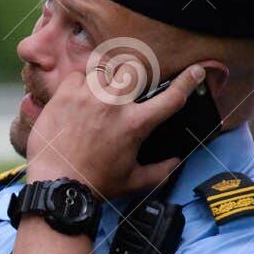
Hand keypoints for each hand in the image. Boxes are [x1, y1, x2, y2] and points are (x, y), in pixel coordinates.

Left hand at [25, 63, 206, 197]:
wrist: (57, 184)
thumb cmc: (95, 184)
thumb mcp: (134, 181)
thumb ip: (160, 171)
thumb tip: (176, 162)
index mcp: (136, 124)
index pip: (172, 97)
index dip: (188, 80)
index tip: (197, 69)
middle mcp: (114, 105)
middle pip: (136, 68)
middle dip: (135, 75)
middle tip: (127, 89)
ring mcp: (89, 96)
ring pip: (105, 69)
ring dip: (106, 80)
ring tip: (98, 96)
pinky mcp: (65, 95)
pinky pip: (79, 75)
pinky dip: (80, 84)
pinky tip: (78, 98)